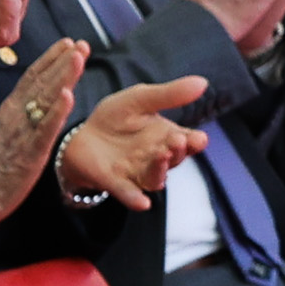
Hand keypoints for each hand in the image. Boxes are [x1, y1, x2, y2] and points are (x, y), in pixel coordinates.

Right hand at [0, 36, 89, 232]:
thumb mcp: (6, 130)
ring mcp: (24, 131)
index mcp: (11, 109)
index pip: (32, 77)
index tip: (68, 43)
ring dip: (63, 76)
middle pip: (41, 82)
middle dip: (62, 61)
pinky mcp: (30, 151)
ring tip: (78, 57)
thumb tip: (39, 100)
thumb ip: (22, 113)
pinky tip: (68, 95)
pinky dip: (57, 111)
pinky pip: (45, 128)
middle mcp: (16, 114)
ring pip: (45, 99)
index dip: (51, 58)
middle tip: (80, 43)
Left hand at [58, 71, 207, 207]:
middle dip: (177, 151)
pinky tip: (142, 203)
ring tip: (162, 155)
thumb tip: (203, 82)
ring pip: (156, 178)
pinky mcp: (115, 183)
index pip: (189, 142)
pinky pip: (128, 194)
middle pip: (174, 160)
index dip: (195, 142)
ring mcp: (137, 172)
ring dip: (160, 169)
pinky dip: (135, 199)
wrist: (81, 133)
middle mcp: (157, 158)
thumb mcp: (140, 99)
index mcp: (168, 137)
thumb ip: (168, 95)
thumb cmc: (116, 117)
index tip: (198, 139)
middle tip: (176, 140)